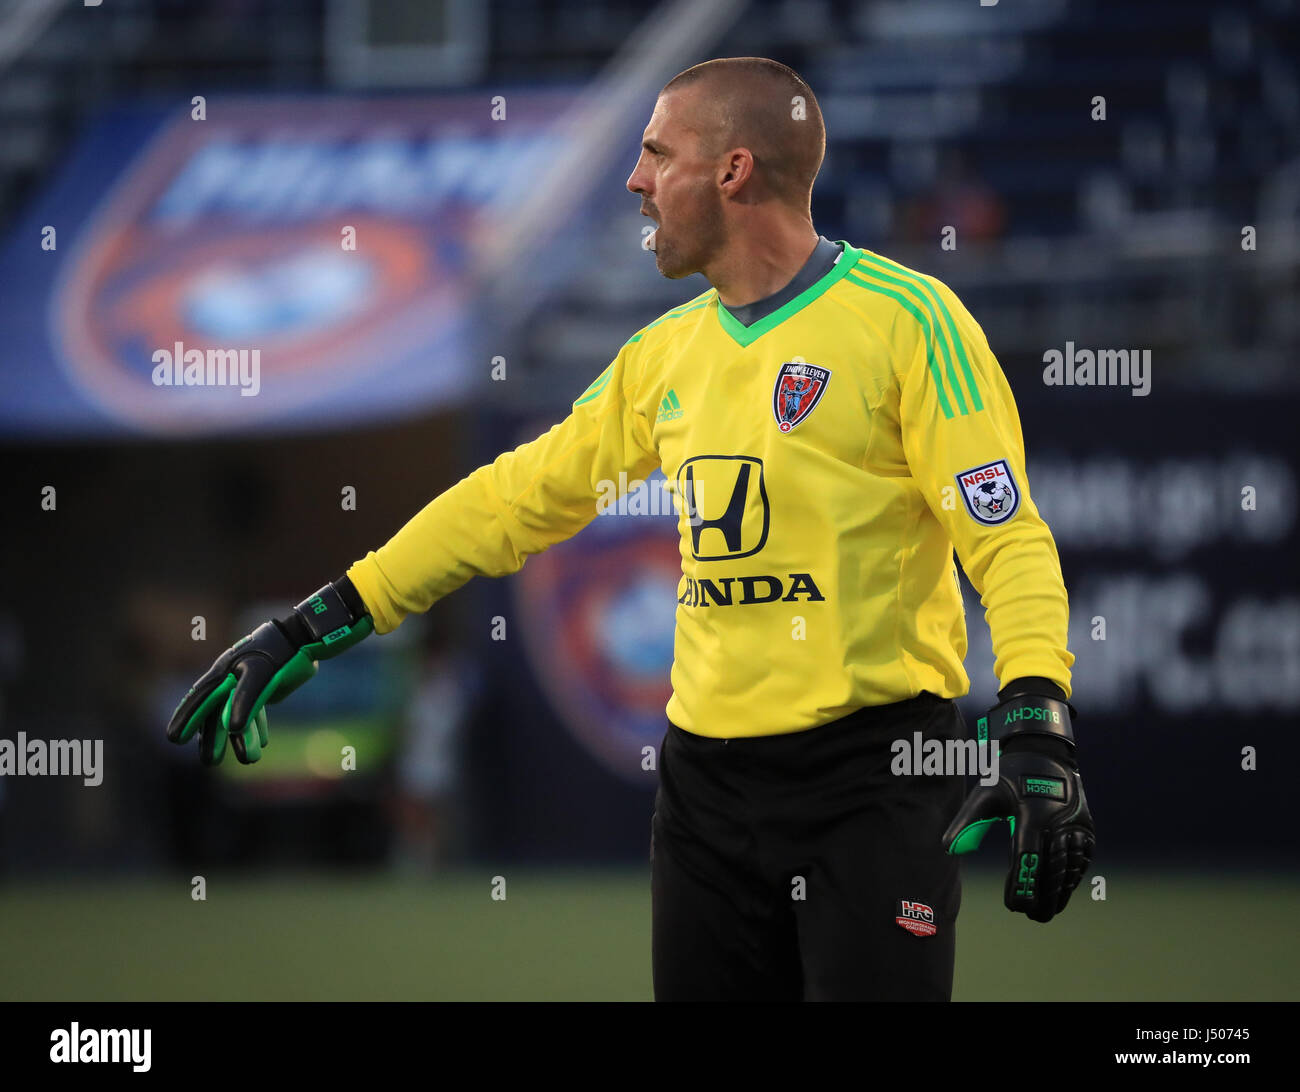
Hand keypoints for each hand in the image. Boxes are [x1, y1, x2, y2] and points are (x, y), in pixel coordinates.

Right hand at [166, 580, 371, 765]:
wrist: (305, 638)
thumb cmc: (280, 655)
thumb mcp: (261, 676)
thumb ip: (245, 701)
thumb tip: (233, 728)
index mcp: (224, 673)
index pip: (200, 700)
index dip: (186, 719)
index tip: (174, 738)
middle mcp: (231, 678)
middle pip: (217, 713)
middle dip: (213, 737)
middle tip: (209, 761)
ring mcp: (247, 682)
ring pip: (238, 714)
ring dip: (242, 737)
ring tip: (249, 759)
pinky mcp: (265, 685)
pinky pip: (255, 709)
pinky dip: (257, 725)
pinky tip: (263, 742)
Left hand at [942, 685, 1094, 921]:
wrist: (1044, 753)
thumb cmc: (1008, 776)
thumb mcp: (983, 794)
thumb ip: (966, 823)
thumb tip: (947, 849)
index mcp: (1031, 816)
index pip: (1026, 859)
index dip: (1022, 885)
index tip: (1014, 906)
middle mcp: (1057, 822)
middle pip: (1051, 869)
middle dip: (1043, 896)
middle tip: (1034, 917)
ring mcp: (1075, 824)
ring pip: (1069, 866)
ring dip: (1060, 891)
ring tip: (1048, 910)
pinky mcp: (1086, 826)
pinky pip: (1081, 858)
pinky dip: (1073, 876)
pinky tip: (1063, 890)